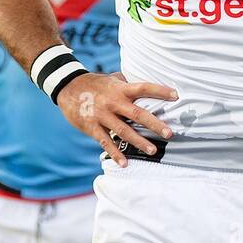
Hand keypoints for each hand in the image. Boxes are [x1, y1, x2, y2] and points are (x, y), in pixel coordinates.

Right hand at [57, 71, 176, 166]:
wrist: (66, 87)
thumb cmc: (93, 83)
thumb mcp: (111, 79)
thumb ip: (126, 83)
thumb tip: (141, 84)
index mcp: (120, 89)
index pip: (143, 88)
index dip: (160, 91)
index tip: (176, 96)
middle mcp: (113, 102)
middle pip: (137, 113)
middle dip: (154, 124)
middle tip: (169, 133)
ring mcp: (102, 115)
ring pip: (123, 130)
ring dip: (139, 142)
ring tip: (153, 151)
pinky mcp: (91, 126)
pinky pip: (105, 142)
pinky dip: (115, 153)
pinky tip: (125, 163)